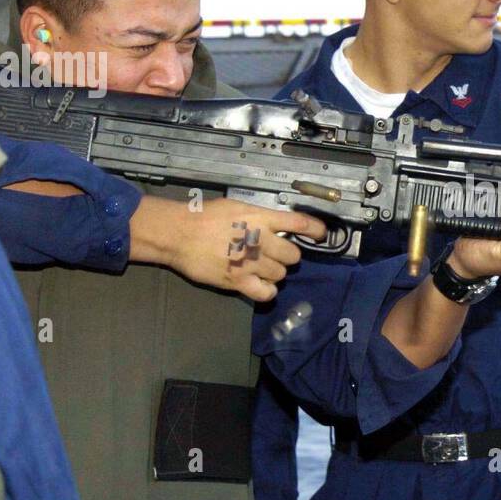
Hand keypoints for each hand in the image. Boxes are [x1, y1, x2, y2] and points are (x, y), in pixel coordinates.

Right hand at [130, 195, 326, 301]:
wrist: (179, 234)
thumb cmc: (203, 217)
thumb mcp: (236, 206)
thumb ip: (258, 217)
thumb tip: (274, 224)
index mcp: (261, 218)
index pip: (300, 223)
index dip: (315, 230)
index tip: (321, 234)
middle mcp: (261, 241)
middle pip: (293, 255)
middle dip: (287, 255)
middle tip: (274, 254)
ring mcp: (252, 263)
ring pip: (281, 274)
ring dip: (275, 272)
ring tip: (262, 268)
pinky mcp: (240, 282)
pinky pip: (266, 293)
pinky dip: (267, 290)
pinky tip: (260, 285)